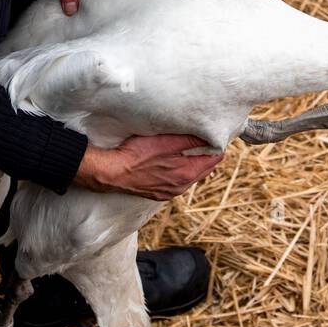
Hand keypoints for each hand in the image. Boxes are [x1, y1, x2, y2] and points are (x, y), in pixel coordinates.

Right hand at [73, 134, 224, 200]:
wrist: (111, 173)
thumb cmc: (137, 155)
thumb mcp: (166, 142)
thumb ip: (190, 141)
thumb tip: (210, 137)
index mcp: (187, 174)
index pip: (213, 159)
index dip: (215, 145)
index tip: (213, 133)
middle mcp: (181, 186)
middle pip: (203, 168)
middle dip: (206, 154)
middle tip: (204, 138)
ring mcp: (169, 192)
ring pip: (190, 175)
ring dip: (192, 162)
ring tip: (188, 148)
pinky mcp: (157, 193)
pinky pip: (176, 181)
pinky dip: (179, 170)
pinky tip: (171, 161)